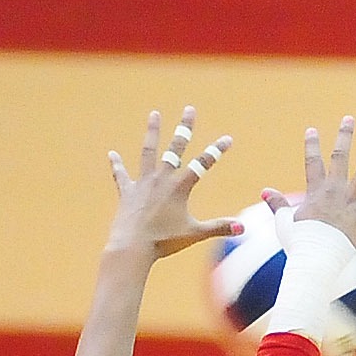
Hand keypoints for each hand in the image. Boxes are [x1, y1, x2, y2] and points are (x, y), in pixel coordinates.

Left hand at [104, 106, 241, 259]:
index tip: (227, 138)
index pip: (203, 164)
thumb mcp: (195, 233)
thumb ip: (219, 227)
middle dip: (185, 128)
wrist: (133, 246)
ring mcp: (143, 183)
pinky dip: (117, 165)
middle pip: (176, 148)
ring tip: (154, 114)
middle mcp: (162, 179)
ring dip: (152, 132)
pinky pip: (121, 175)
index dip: (216, 151)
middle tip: (189, 109)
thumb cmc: (165, 241)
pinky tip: (112, 155)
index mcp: (180, 187)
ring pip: (149, 151)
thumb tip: (243, 227)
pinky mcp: (127, 192)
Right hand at [261, 116, 355, 249]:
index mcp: (315, 191)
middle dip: (344, 136)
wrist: (316, 257)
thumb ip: (277, 204)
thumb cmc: (300, 243)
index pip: (312, 162)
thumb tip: (265, 191)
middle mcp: (335, 190)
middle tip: (349, 119)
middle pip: (340, 156)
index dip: (311, 145)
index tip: (312, 130)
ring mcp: (352, 200)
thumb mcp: (285, 222)